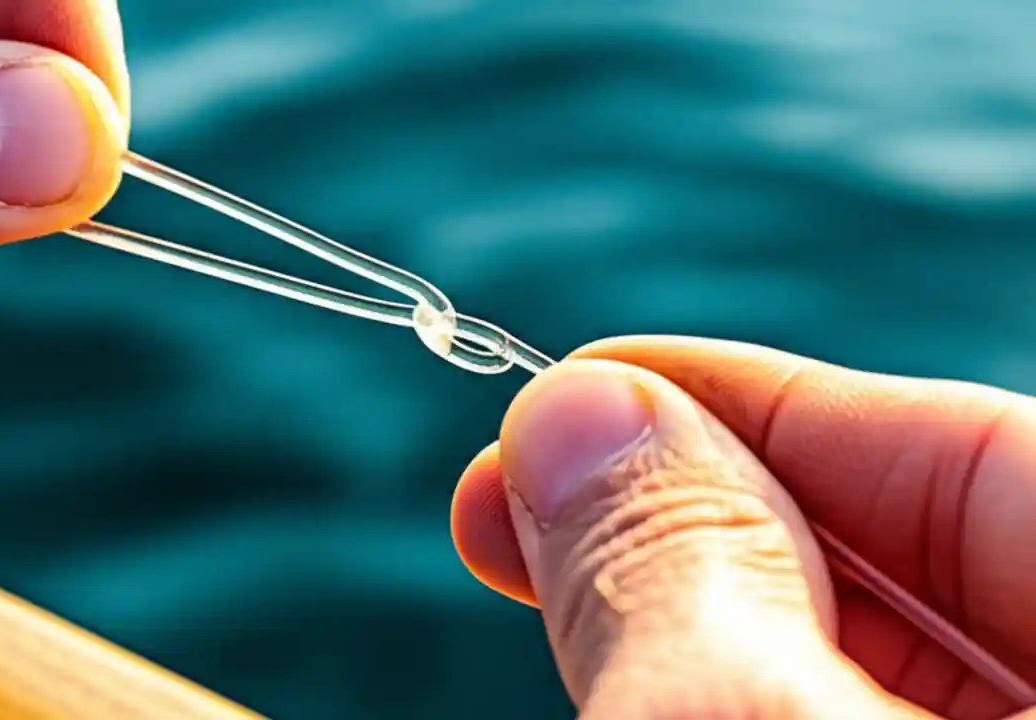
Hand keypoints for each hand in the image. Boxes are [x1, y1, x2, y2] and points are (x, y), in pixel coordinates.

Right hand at [452, 336, 1035, 718]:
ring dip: (696, 608)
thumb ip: (678, 565)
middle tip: (519, 493)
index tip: (585, 382)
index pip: (979, 460)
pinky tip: (625, 665)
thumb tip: (581, 408)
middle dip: (701, 511)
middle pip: (925, 570)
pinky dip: (730, 697)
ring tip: (542, 571)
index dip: (764, 399)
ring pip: (872, 671)